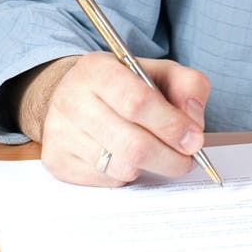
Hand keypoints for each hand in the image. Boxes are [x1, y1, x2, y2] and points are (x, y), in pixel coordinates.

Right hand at [17, 53, 209, 186]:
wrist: (74, 94)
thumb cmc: (124, 84)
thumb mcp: (159, 72)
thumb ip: (188, 86)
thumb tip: (193, 123)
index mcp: (97, 69)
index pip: (137, 102)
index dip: (171, 125)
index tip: (194, 139)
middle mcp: (71, 99)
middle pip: (132, 144)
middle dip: (169, 157)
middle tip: (187, 158)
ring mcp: (60, 133)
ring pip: (121, 167)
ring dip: (150, 166)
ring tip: (157, 152)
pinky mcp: (57, 160)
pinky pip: (107, 181)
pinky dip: (127, 174)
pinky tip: (127, 156)